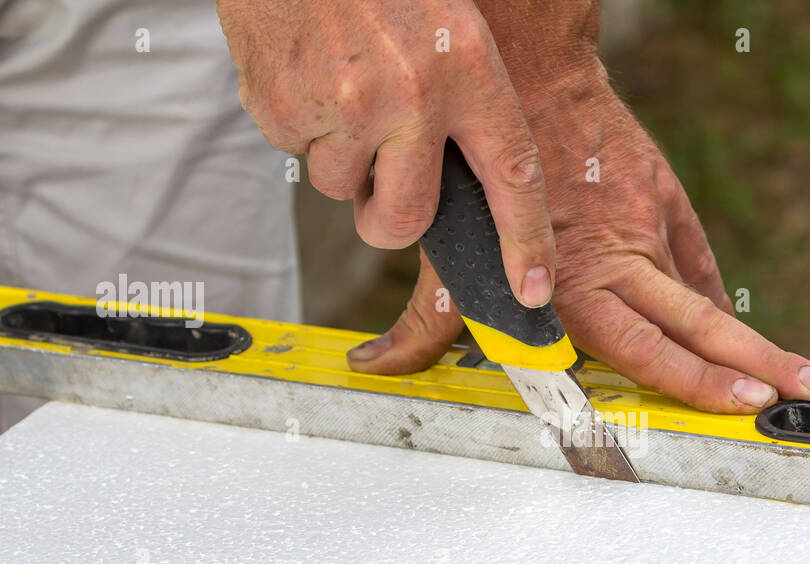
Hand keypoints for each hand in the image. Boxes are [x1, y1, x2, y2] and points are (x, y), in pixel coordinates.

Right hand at [216, 0, 555, 306]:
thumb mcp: (451, 19)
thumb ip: (465, 99)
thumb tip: (474, 183)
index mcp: (467, 66)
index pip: (512, 176)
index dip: (524, 242)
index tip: (531, 291)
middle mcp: (410, 93)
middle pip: (403, 220)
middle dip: (388, 220)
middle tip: (382, 189)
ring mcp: (341, 103)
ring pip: (340, 186)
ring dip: (341, 155)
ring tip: (342, 84)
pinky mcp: (279, 104)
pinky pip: (294, 149)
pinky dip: (300, 122)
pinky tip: (307, 68)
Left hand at [348, 78, 809, 411]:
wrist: (521, 69)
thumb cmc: (479, 168)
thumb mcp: (447, 248)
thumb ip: (426, 321)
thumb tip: (379, 365)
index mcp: (570, 283)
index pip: (646, 350)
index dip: (696, 383)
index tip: (741, 407)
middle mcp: (618, 260)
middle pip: (700, 328)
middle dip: (757, 368)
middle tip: (807, 399)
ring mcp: (649, 230)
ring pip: (710, 301)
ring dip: (762, 344)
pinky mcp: (662, 200)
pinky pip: (695, 263)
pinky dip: (713, 303)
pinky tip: (741, 337)